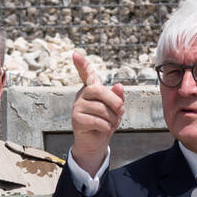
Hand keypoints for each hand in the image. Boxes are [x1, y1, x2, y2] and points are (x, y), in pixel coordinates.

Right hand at [70, 51, 124, 175]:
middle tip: (121, 112)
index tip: (75, 54)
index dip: (81, 64)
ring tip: (112, 124)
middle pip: (99, 91)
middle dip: (115, 102)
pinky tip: (105, 129)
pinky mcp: (76, 119)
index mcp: (91, 89)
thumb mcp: (115, 109)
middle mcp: (82, 95)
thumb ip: (118, 97)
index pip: (86, 74)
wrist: (96, 142)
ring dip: (112, 119)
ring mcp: (77, 107)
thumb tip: (119, 86)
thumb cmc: (106, 122)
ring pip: (101, 109)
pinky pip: (96, 121)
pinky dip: (106, 127)